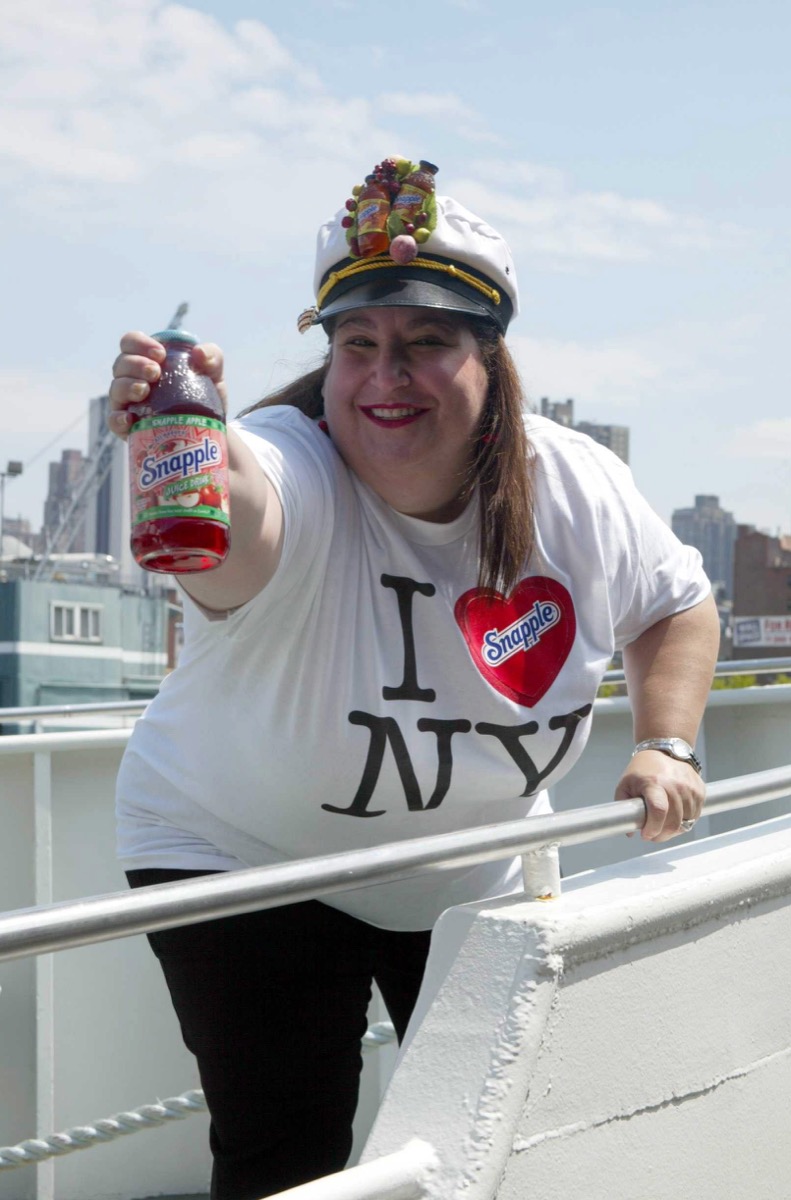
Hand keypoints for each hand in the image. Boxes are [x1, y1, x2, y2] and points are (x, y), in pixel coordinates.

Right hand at [107, 331, 227, 438]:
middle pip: (121, 364)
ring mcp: (127, 402)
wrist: (207, 431)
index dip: (140, 344)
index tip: (160, 354)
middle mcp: (132, 378)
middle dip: (136, 365)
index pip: (131, 342)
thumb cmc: (204, 396)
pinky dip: (118, 418)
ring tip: (145, 390)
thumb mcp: (213, 375)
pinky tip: (130, 419)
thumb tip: (199, 353)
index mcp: (147, 359)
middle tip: (155, 372)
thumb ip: (213, 357)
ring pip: (116, 389)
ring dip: (127, 386)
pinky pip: (114, 420)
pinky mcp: (127, 427)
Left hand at [615, 749, 704, 841]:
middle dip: (661, 835)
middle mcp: (675, 784)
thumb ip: (623, 808)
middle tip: (653, 835)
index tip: (645, 835)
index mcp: (654, 782)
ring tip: (662, 824)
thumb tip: (630, 832)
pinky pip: (695, 815)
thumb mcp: (625, 785)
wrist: (664, 750)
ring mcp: (689, 787)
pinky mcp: (700, 790)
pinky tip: (674, 817)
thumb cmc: (642, 769)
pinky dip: (685, 821)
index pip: (659, 810)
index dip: (653, 828)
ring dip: (673, 830)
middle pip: (674, 822)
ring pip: (686, 822)